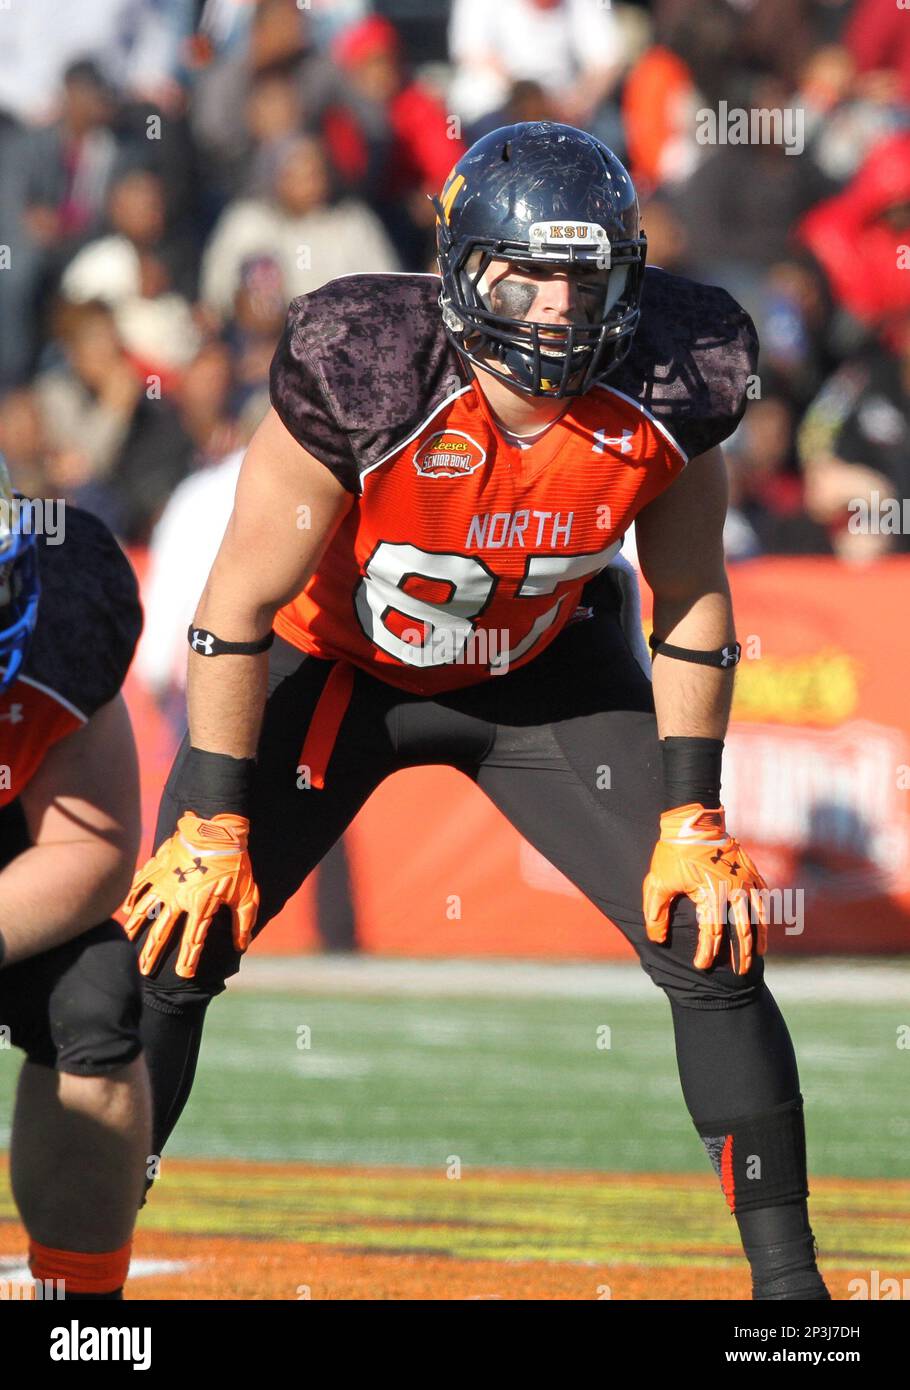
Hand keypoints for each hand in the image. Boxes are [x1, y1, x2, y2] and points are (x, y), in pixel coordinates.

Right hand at [122, 812, 258, 977]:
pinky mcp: (160, 866)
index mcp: (200, 907)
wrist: (218, 829)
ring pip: (145, 909)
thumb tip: (241, 945)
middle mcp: (179, 899)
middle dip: (152, 953)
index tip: (183, 975)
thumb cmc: (235, 862)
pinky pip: (141, 884)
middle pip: (161, 932)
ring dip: (136, 927)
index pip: (192, 941)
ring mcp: (166, 882)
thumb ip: (242, 922)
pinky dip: (132, 897)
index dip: (187, 961)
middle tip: (143, 970)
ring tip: (127, 941)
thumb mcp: (247, 894)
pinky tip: (124, 907)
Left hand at [643, 803, 767, 974]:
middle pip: (743, 929)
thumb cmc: (672, 853)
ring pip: (759, 915)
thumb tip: (657, 940)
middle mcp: (733, 890)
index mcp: (711, 894)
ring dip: (759, 937)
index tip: (701, 966)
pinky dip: (765, 912)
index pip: (712, 932)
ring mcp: (745, 880)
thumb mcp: (658, 883)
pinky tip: (763, 924)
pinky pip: (763, 896)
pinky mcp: (750, 870)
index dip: (707, 952)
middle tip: (742, 972)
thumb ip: (656, 914)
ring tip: (759, 954)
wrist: (692, 821)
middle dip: (742, 954)